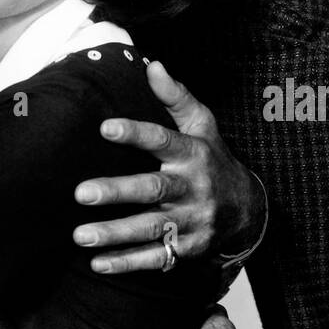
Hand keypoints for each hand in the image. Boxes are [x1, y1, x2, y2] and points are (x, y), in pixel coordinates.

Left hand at [71, 61, 265, 273]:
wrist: (248, 208)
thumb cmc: (212, 157)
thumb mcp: (203, 123)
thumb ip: (175, 96)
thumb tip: (152, 65)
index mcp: (192, 153)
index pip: (163, 140)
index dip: (135, 134)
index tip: (105, 127)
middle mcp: (192, 188)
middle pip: (152, 190)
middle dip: (117, 192)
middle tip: (81, 192)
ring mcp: (190, 221)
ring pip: (150, 228)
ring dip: (115, 234)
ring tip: (80, 235)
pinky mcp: (188, 248)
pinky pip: (156, 258)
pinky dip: (127, 263)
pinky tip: (98, 263)